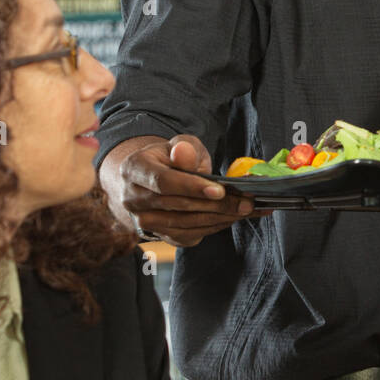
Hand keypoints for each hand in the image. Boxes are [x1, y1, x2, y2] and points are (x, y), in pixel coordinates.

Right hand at [99, 133, 261, 247]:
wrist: (156, 178)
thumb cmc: (173, 157)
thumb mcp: (181, 144)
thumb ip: (185, 148)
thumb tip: (183, 154)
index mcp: (133, 169)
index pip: (163, 182)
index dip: (191, 187)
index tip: (219, 191)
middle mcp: (132, 199)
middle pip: (178, 206)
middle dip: (216, 205)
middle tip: (246, 202)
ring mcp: (144, 221)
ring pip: (185, 224)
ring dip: (219, 218)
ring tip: (246, 210)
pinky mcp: (160, 235)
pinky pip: (189, 235)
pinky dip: (214, 227)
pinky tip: (232, 217)